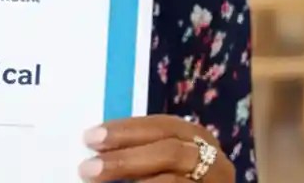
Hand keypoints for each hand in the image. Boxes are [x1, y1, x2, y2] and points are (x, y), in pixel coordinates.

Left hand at [79, 115, 233, 182]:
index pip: (162, 126)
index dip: (125, 130)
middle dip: (125, 157)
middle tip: (88, 168)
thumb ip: (139, 149)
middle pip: (169, 151)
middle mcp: (215, 160)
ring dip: (135, 179)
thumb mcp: (161, 158)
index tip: (90, 138)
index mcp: (198, 137)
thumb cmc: (174, 174)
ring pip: (174, 180)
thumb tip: (96, 146)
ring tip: (99, 181)